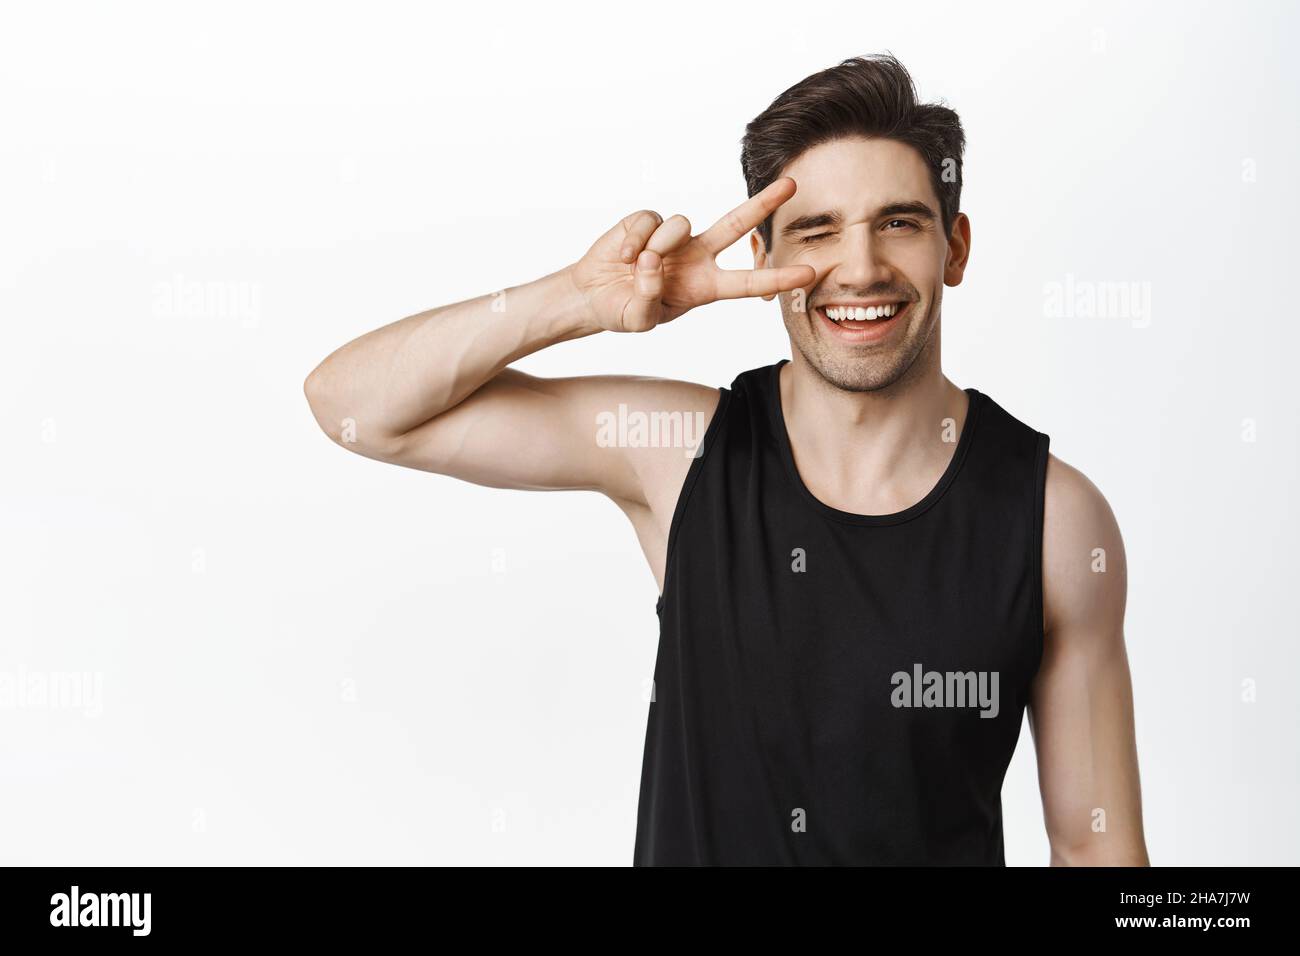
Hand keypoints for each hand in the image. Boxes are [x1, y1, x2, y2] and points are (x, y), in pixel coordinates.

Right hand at [568, 177, 814, 332]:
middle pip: (737, 225)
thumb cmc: (622, 311)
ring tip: (633, 267)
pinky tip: (620, 255)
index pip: (748, 282)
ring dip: (655, 248)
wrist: (591, 294)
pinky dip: (632, 241)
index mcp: (705, 287)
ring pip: (680, 226)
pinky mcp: (650, 221)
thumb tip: (652, 263)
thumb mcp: (638, 319)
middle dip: (763, 203)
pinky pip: (649, 222)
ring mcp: (675, 237)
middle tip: (792, 184)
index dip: (777, 278)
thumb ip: (648, 299)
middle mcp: (697, 257)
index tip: (809, 274)